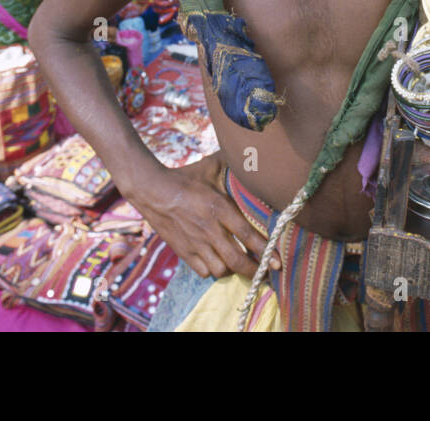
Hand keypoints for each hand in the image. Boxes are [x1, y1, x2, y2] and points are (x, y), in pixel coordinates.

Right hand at [124, 153, 280, 280]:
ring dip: (232, 270)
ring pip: (221, 269)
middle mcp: (210, 229)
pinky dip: (213, 271)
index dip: (265, 251)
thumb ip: (232, 163)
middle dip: (254, 270)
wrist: (152, 190)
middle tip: (264, 274)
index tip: (277, 263)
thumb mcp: (211, 167)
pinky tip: (217, 263)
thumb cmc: (185, 178)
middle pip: (237, 259)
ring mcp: (196, 243)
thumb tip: (251, 154)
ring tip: (238, 265)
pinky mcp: (183, 251)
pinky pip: (203, 271)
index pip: (248, 235)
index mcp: (220, 208)